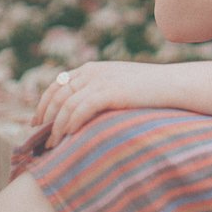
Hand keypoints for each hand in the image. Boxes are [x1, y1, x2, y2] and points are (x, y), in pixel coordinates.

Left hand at [34, 62, 167, 148]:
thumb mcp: (119, 83)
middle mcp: (92, 72)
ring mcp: (100, 81)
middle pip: (57, 95)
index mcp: (92, 68)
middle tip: (42, 137)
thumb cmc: (150, 89)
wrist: (173, 84)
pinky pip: (80, 110)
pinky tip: (70, 136)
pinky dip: (71, 123)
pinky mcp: (109, 92)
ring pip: (66, 105)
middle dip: (45, 117)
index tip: (38, 121)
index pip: (56, 84)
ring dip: (56, 127)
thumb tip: (81, 109)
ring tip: (54, 144)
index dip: (43, 104)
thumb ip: (99, 89)